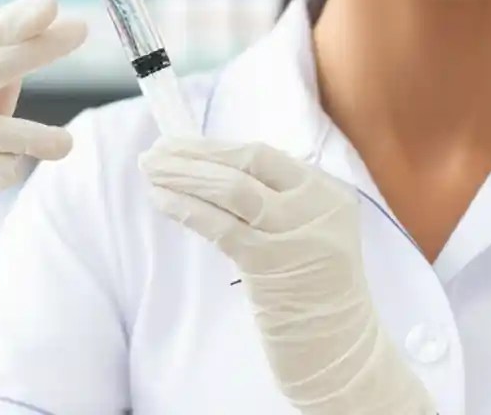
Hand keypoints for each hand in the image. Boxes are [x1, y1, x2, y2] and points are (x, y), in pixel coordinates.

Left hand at [140, 138, 437, 414]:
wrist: (340, 347)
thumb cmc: (315, 289)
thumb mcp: (310, 234)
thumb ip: (278, 203)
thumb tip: (210, 172)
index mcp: (329, 193)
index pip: (264, 155)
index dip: (215, 146)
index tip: (178, 143)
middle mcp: (316, 206)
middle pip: (247, 163)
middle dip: (195, 154)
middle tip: (155, 151)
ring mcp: (296, 234)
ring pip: (232, 189)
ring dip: (184, 175)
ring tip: (150, 170)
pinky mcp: (271, 263)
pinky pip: (220, 226)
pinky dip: (186, 208)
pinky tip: (162, 200)